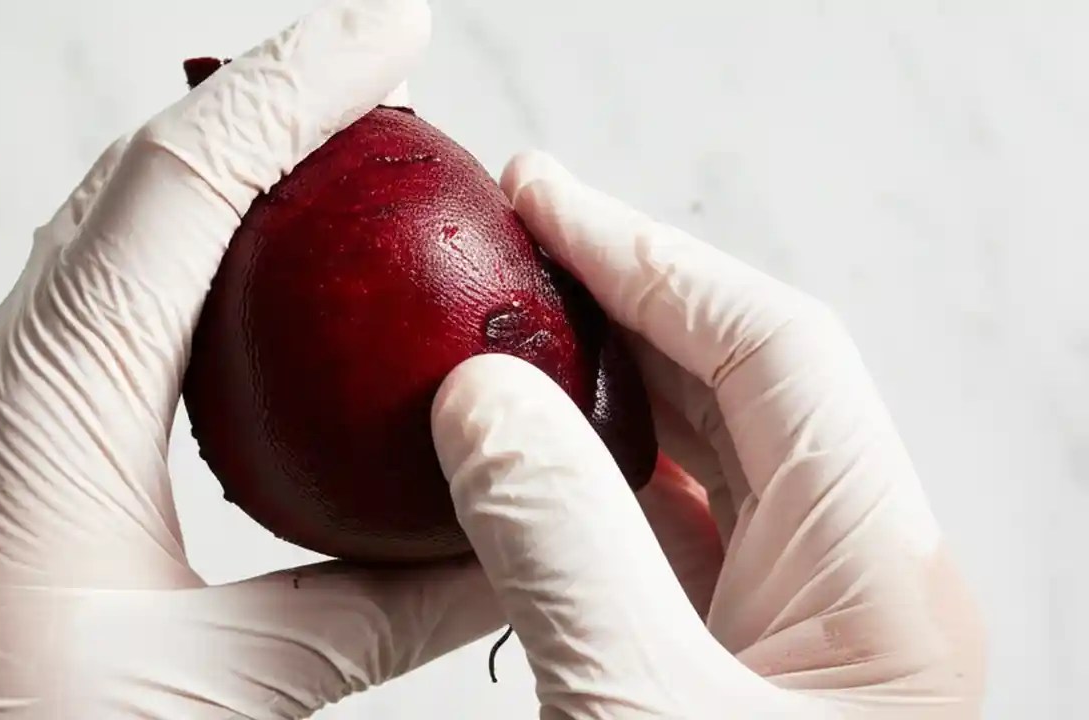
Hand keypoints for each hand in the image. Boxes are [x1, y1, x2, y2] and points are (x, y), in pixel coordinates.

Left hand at [0, 1, 501, 716]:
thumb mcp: (212, 687)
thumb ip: (374, 617)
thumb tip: (505, 558)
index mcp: (59, 391)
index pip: (190, 180)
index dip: (300, 86)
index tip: (397, 33)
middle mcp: (26, 351)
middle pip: (155, 164)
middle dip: (281, 95)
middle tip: (397, 77)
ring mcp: (19, 369)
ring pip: (133, 204)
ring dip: (243, 151)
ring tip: (353, 142)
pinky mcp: (30, 402)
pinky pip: (125, 268)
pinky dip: (208, 223)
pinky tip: (276, 257)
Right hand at [432, 151, 986, 717]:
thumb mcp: (647, 711)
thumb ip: (566, 551)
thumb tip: (484, 401)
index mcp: (879, 577)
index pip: (774, 348)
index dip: (651, 259)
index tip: (544, 203)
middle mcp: (851, 585)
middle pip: (740, 384)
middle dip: (621, 301)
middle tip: (517, 241)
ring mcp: (792, 627)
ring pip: (700, 457)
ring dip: (603, 386)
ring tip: (512, 331)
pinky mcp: (731, 666)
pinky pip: (665, 533)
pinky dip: (593, 480)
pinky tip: (529, 459)